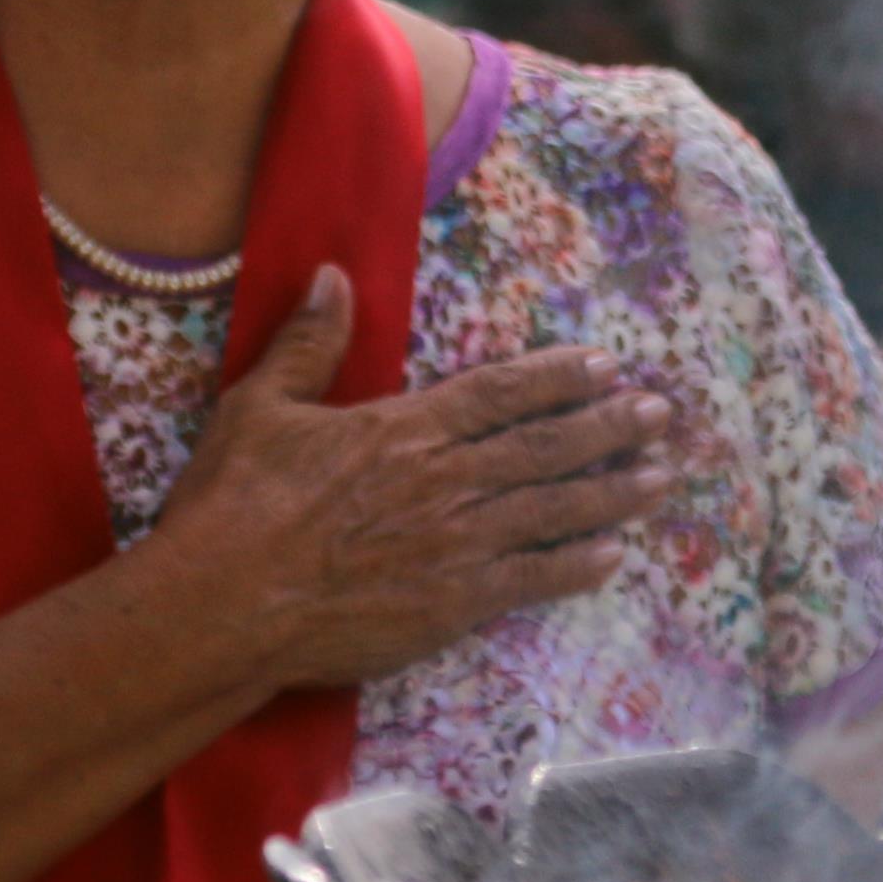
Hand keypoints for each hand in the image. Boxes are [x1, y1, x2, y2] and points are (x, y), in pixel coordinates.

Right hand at [153, 271, 685, 693]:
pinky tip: (612, 557)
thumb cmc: (232, 506)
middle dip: (609, 427)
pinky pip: (531, 580)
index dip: (558, 378)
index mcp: (404, 429)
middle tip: (662, 414)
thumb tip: (333, 275)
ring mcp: (454, 545)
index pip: (500, 393)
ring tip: (660, 478)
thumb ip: (308, 343)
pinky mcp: (450, 605)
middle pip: (544, 447)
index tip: (605, 365)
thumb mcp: (260, 406)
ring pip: (552, 509)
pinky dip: (576, 566)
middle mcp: (444, 480)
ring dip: (612, 493)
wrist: (220, 603)